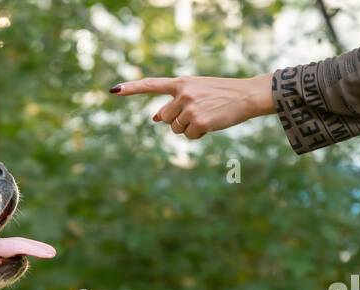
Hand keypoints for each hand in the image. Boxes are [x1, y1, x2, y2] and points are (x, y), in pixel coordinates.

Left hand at [109, 74, 274, 139]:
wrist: (246, 95)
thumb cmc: (221, 94)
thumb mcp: (196, 92)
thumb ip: (175, 102)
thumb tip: (154, 118)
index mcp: (181, 82)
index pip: (151, 84)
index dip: (131, 88)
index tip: (113, 90)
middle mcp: (182, 93)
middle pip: (165, 119)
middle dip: (178, 121)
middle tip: (199, 113)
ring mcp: (190, 107)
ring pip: (176, 130)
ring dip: (189, 129)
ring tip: (207, 116)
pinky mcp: (198, 121)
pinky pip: (189, 136)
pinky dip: (199, 135)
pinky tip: (211, 124)